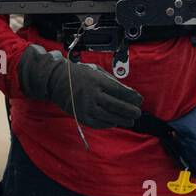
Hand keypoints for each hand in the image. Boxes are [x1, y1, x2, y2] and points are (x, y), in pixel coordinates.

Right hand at [16, 44, 142, 128]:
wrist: (56, 80)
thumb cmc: (79, 74)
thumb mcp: (96, 71)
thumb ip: (111, 81)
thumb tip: (128, 92)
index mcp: (97, 81)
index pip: (120, 91)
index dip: (132, 97)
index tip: (139, 100)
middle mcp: (92, 94)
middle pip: (116, 105)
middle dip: (130, 110)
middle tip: (138, 113)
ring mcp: (85, 106)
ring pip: (108, 116)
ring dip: (121, 120)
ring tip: (130, 121)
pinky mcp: (80, 116)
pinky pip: (98, 123)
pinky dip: (108, 124)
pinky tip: (115, 122)